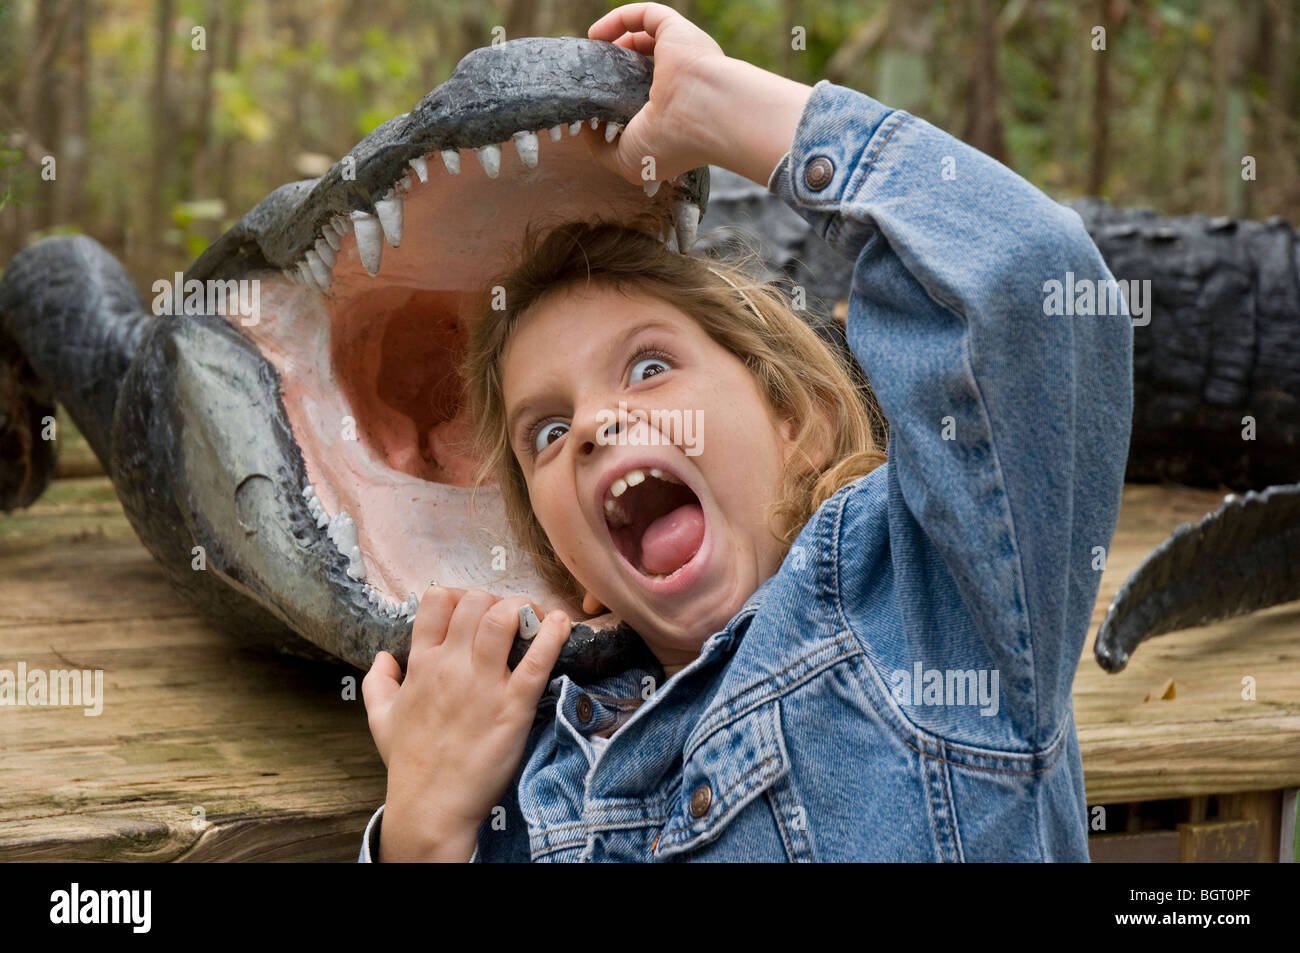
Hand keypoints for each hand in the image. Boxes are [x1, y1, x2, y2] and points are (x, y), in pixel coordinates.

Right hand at [361, 586, 569, 860]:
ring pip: (503, 619)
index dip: (459, 594)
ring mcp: (483, 684)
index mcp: (422, 664)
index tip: (472, 609)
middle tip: (510, 618)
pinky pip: (536, 662)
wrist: (431, 806)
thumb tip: (383, 657)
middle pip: (476, 601)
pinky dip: (553, 637)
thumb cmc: (409, 763)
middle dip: (496, 599)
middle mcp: (451, 666)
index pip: (437, 601)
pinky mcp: (513, 706)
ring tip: (535, 619)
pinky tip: (561, 624)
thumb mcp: (381, 719)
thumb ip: (378, 683)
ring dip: (523, 609)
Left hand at [586, 3, 813, 187]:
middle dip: (613, 70)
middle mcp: (679, 83)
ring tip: (590, 55)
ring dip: (614, 43)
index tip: (591, 107)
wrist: (703, 117)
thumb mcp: (627, 162)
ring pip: (643, 38)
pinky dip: (617, 20)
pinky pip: (644, 14)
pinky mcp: (675, 30)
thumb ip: (602, 149)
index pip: (644, 103)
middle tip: (587, 77)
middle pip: (640, 68)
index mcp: (673, 114)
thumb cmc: (671, 144)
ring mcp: (679, 55)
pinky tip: (595, 34)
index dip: (616, 102)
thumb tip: (585, 125)